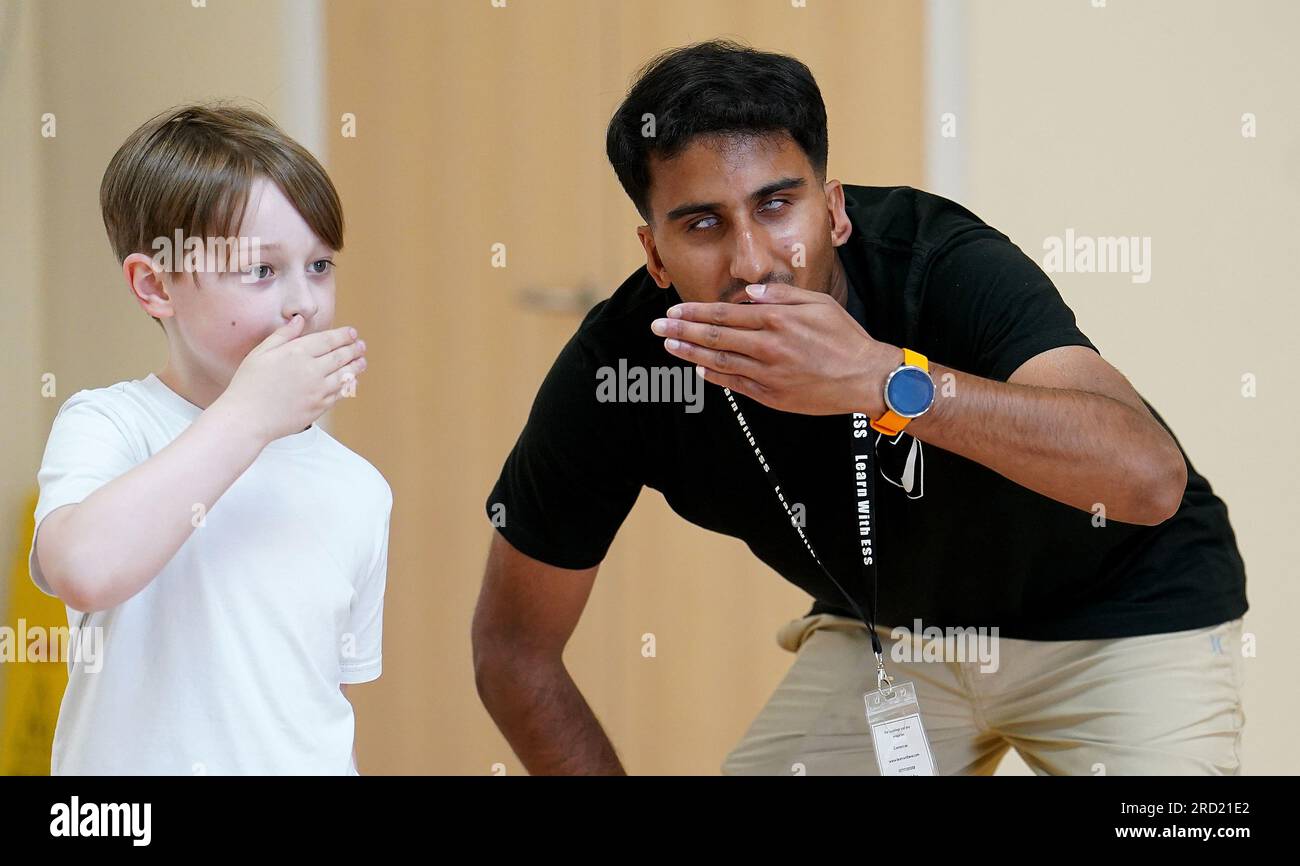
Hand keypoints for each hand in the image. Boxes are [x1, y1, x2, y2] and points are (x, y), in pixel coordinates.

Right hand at [217, 314, 367, 443]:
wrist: (247, 419)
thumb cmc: (249, 385)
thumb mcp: (261, 353)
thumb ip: (283, 335)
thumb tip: (299, 319)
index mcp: (297, 353)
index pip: (329, 340)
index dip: (343, 335)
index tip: (352, 333)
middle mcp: (312, 370)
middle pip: (341, 356)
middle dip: (354, 349)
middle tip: (361, 345)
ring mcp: (318, 390)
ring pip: (345, 375)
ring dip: (356, 366)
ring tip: (362, 361)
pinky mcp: (319, 407)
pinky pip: (340, 393)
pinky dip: (348, 385)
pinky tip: (351, 381)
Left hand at [650, 282, 900, 415]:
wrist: (865, 378)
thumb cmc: (844, 337)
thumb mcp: (818, 304)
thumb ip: (780, 295)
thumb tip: (748, 294)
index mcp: (776, 320)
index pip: (724, 314)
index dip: (695, 313)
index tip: (674, 311)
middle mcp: (766, 347)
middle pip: (714, 337)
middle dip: (681, 331)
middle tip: (657, 328)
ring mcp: (767, 374)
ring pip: (718, 361)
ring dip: (690, 353)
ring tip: (669, 346)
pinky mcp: (771, 395)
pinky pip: (734, 384)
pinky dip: (713, 375)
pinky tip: (698, 368)